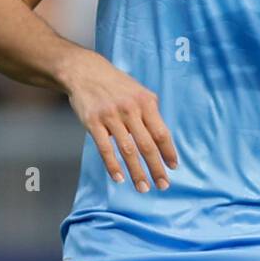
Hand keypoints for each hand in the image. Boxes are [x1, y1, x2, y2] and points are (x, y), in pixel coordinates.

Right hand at [59, 50, 177, 191]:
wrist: (86, 72)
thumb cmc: (116, 85)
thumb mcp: (139, 92)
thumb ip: (151, 113)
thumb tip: (163, 140)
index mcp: (145, 102)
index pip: (161, 132)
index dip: (168, 152)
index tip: (173, 167)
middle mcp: (130, 109)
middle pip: (147, 145)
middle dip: (156, 168)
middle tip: (163, 185)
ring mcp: (111, 116)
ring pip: (127, 150)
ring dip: (137, 172)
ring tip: (143, 187)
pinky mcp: (93, 122)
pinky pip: (105, 148)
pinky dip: (113, 165)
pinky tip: (119, 178)